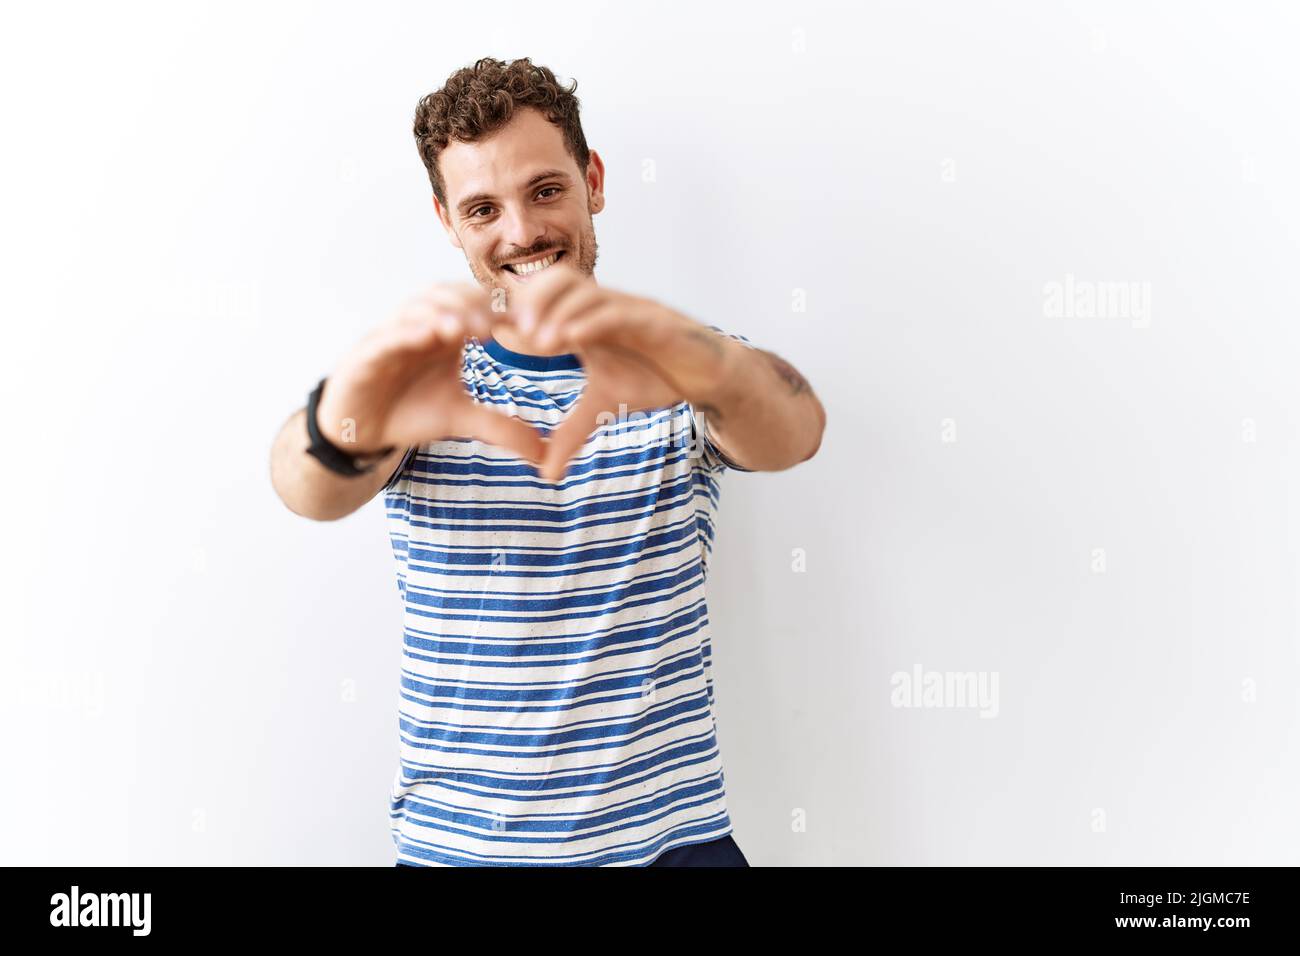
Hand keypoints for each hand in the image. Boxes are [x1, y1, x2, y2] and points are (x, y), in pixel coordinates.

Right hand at [315, 282, 544, 464]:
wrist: (362, 429)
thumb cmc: (411, 409)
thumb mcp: (461, 419)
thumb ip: (501, 428)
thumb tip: (544, 454)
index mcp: (445, 331)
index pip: (474, 305)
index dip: (500, 310)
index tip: (528, 326)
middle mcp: (420, 324)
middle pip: (446, 295)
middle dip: (472, 305)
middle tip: (496, 324)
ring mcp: (391, 336)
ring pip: (415, 308)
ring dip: (442, 312)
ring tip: (466, 327)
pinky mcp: (365, 354)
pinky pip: (386, 336)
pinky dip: (405, 332)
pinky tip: (426, 335)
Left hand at [510, 269, 732, 480]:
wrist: (708, 376)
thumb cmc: (658, 378)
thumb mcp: (604, 407)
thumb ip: (572, 432)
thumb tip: (545, 472)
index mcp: (587, 317)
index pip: (543, 299)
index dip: (512, 311)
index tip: (482, 333)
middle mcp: (605, 305)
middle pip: (557, 281)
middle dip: (528, 302)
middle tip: (504, 331)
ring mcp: (630, 308)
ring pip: (586, 292)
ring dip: (556, 311)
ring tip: (534, 338)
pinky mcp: (654, 320)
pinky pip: (619, 313)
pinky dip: (592, 322)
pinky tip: (570, 338)